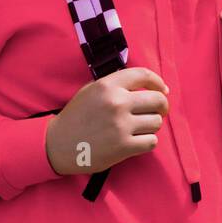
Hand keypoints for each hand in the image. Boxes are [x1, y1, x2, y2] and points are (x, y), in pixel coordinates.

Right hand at [45, 67, 169, 174]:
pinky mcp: (123, 147)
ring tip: (140, 128)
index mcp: (108, 85)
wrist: (58, 144)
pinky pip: (152, 141)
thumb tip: (147, 85)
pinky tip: (138, 141)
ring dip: (152, 125)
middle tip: (159, 112)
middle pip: (157, 100)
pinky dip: (148, 141)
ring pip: (156, 122)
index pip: (144, 75)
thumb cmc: (77, 116)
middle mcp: (117, 103)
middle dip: (162, 106)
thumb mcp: (91, 90)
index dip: (158, 82)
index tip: (163, 90)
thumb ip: (117, 84)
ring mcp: (121, 125)